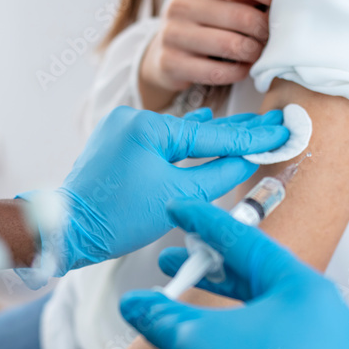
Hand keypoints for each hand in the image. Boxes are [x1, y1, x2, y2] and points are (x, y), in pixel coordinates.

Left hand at [33, 105, 287, 274]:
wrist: (66, 229)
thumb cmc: (116, 219)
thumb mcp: (176, 198)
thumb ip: (217, 175)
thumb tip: (247, 160)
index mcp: (148, 128)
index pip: (213, 135)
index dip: (252, 136)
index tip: (282, 127)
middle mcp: (134, 119)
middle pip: (199, 129)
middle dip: (238, 131)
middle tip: (275, 120)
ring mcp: (124, 129)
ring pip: (181, 134)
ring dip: (213, 135)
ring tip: (250, 127)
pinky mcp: (119, 142)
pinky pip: (162, 139)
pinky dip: (185, 141)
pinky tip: (205, 126)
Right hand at [119, 199, 348, 348]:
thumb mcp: (195, 343)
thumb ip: (163, 316)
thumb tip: (134, 305)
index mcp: (307, 291)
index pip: (248, 244)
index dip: (206, 226)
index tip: (181, 213)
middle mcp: (332, 317)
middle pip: (264, 281)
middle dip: (215, 274)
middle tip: (178, 267)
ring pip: (276, 319)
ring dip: (231, 313)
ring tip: (193, 318)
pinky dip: (253, 344)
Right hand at [140, 0, 280, 108]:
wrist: (164, 51)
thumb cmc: (204, 20)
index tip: (285, 2)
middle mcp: (180, 4)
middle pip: (240, 16)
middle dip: (265, 29)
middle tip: (274, 37)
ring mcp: (173, 35)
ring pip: (231, 46)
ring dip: (253, 52)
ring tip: (258, 53)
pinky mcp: (171, 63)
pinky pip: (217, 72)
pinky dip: (238, 72)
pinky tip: (243, 68)